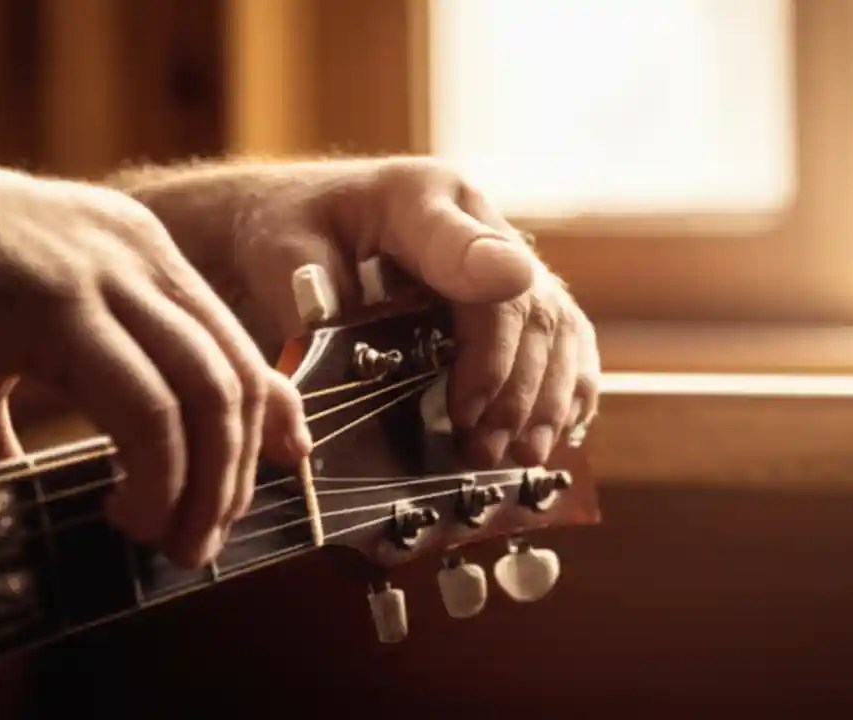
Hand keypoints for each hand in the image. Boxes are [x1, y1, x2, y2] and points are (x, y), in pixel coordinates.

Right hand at [0, 151, 307, 566]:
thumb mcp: (8, 339)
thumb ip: (32, 401)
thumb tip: (24, 486)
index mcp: (139, 252)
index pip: (235, 342)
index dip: (271, 413)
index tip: (283, 466)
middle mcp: (139, 252)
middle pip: (233, 377)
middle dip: (234, 472)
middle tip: (205, 539)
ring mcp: (103, 272)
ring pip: (204, 395)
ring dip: (202, 485)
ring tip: (172, 540)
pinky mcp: (58, 303)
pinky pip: (144, 408)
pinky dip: (154, 474)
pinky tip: (127, 510)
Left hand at [134, 157, 600, 466]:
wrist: (298, 221)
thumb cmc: (286, 235)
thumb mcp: (284, 249)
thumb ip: (312, 286)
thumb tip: (331, 336)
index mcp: (424, 196)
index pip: (471, 253)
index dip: (484, 337)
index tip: (472, 400)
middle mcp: (479, 221)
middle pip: (526, 307)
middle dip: (510, 387)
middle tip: (479, 447)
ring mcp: (505, 258)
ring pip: (558, 326)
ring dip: (544, 399)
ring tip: (518, 456)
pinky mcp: (514, 296)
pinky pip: (567, 340)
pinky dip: (567, 390)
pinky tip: (554, 436)